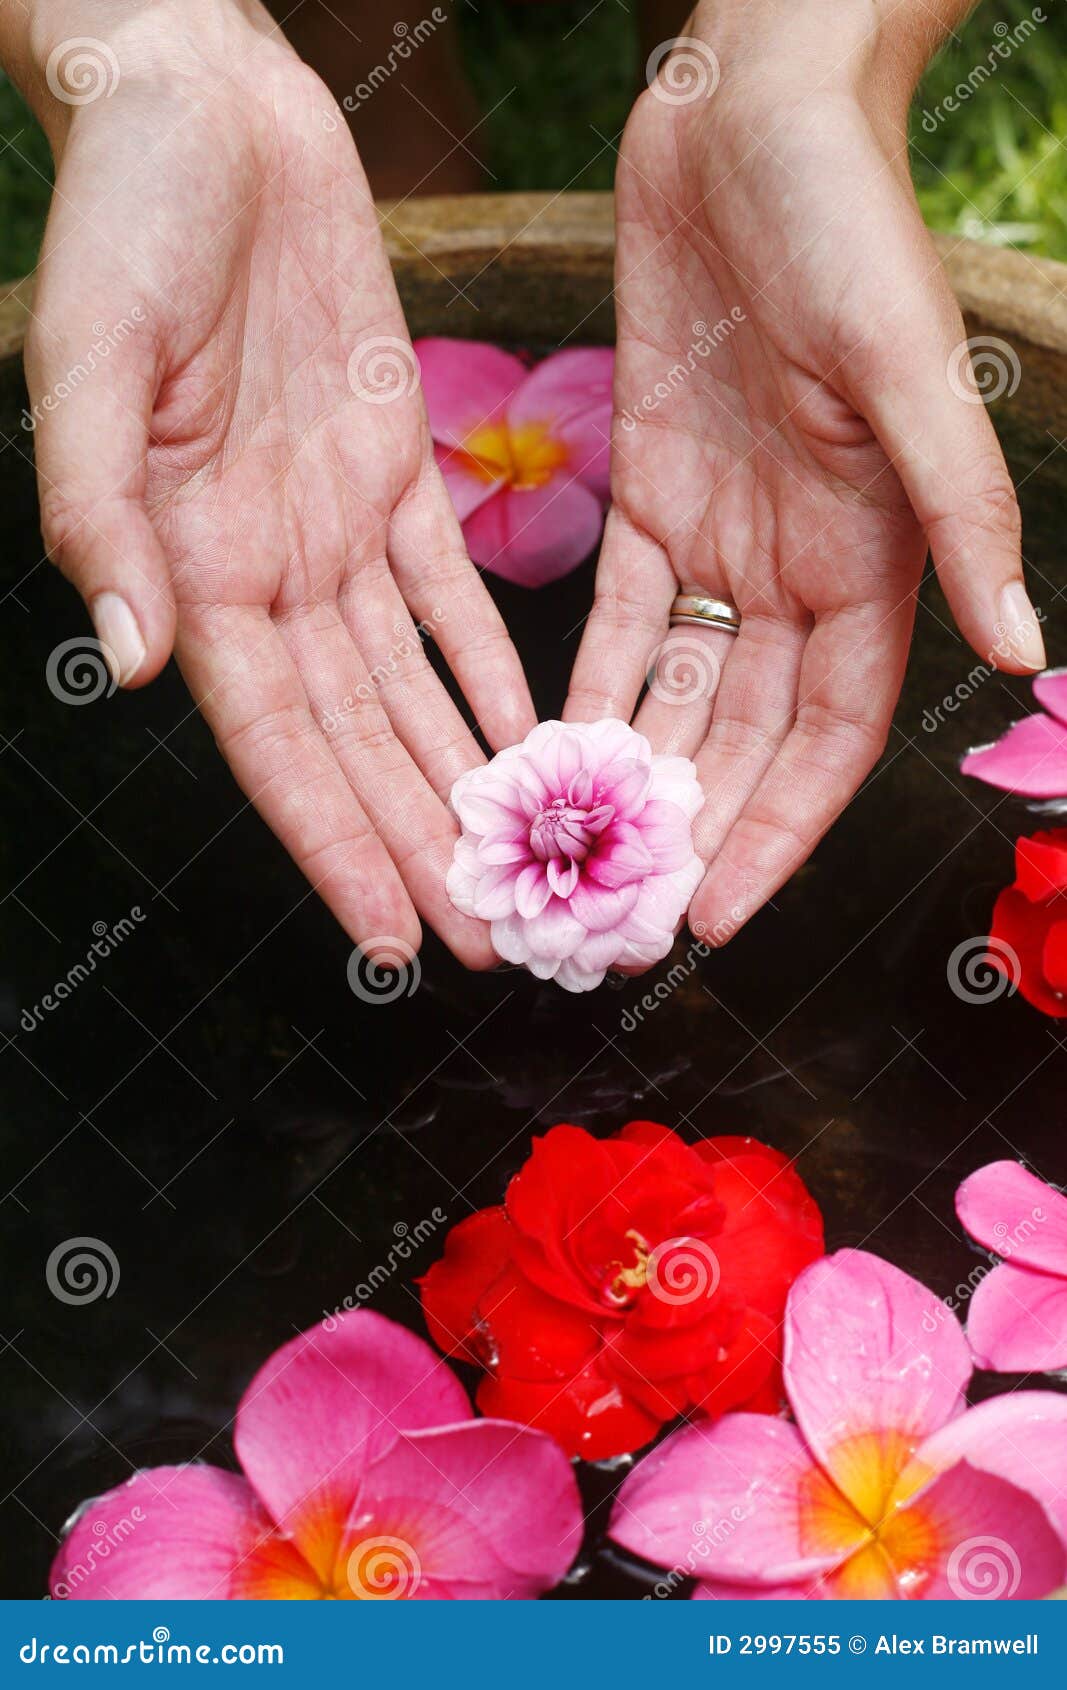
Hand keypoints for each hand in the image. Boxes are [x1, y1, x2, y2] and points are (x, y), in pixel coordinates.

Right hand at [18, 0, 533, 966]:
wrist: (205, 103)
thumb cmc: (125, 212)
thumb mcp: (91, 353)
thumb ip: (100, 508)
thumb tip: (132, 657)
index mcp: (192, 560)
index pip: (276, 740)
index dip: (332, 842)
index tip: (390, 936)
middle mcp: (266, 566)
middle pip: (358, 739)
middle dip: (418, 842)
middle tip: (494, 935)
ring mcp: (333, 524)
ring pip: (410, 685)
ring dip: (461, 776)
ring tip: (526, 860)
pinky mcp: (391, 468)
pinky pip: (449, 593)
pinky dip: (487, 662)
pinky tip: (528, 729)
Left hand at [566, 0, 1042, 949]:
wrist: (746, 117)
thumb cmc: (846, 225)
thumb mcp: (907, 371)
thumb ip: (956, 513)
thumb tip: (1026, 649)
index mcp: (872, 560)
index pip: (825, 737)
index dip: (777, 830)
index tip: (713, 915)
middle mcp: (797, 568)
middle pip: (741, 736)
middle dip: (692, 828)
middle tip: (620, 921)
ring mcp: (720, 537)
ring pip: (675, 690)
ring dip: (631, 775)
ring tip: (569, 862)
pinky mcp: (648, 493)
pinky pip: (613, 616)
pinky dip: (584, 686)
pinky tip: (539, 754)